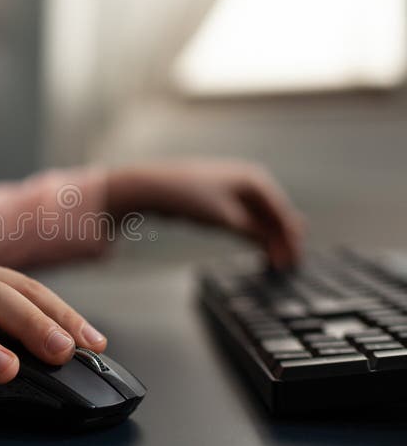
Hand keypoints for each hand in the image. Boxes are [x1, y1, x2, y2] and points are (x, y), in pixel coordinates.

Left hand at [107, 159, 303, 268]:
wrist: (152, 187)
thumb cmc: (189, 198)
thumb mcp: (227, 219)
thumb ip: (255, 233)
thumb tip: (277, 245)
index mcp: (256, 180)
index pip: (283, 213)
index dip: (290, 240)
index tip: (293, 262)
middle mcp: (248, 179)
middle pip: (273, 213)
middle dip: (281, 239)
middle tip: (287, 265)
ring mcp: (233, 186)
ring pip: (259, 215)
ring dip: (268, 236)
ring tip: (275, 259)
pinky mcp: (218, 195)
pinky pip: (243, 214)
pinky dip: (252, 230)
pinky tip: (254, 243)